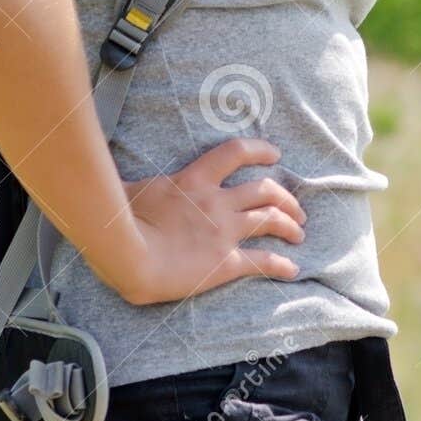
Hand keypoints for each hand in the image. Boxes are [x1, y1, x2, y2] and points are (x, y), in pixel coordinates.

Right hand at [93, 137, 305, 304]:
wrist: (128, 253)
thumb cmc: (121, 220)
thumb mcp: (131, 189)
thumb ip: (141, 185)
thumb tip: (125, 182)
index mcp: (195, 180)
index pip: (235, 153)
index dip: (260, 150)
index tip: (275, 154)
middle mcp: (217, 202)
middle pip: (265, 191)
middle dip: (285, 198)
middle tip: (296, 209)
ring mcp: (224, 232)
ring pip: (270, 221)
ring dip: (290, 226)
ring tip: (299, 233)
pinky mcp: (225, 262)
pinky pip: (262, 261)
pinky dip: (281, 265)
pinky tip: (292, 270)